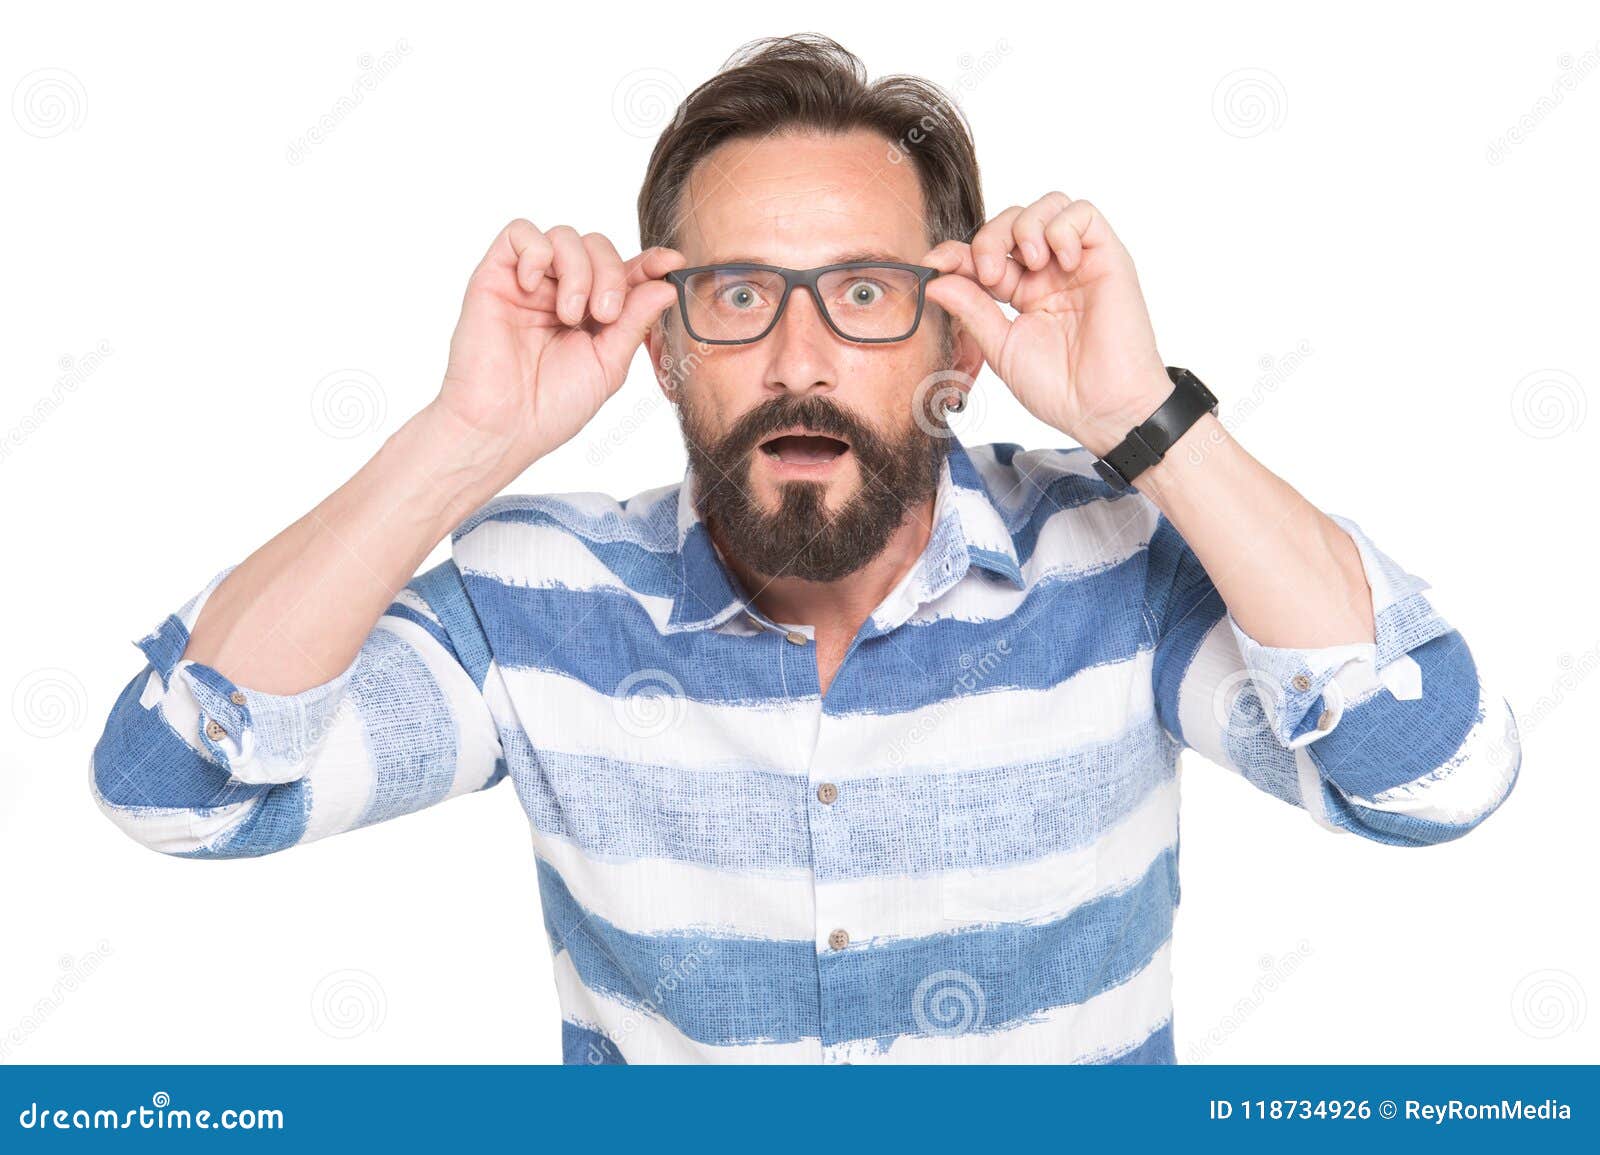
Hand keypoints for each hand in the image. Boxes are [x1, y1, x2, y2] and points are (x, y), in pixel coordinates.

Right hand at [434, 219, 683, 474]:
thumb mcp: (608, 365)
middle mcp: (561, 292)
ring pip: (565, 236)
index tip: (672, 263)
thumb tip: (666, 285)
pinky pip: (519, 232)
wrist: (503, 427)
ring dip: (577, 270)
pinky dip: (536, 252)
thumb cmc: (551, 407)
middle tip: (604, 314)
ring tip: (568, 314)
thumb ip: (635, 322)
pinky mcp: (495, 276)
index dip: (650, 262)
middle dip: (611, 274)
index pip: (625, 271)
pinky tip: (534, 288)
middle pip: (597, 246)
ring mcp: (529, 282)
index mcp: (592, 313)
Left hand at [922, 193, 1171, 456]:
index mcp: (1023, 293)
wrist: (1102, 408)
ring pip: (1048, 206)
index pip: (986, 253)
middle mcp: (1050, 272)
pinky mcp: (1108, 257)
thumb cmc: (1060, 388)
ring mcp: (1079, 262)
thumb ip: (971, 310)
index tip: (936, 262)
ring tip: (1031, 264)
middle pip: (1012, 221)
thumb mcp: (1001, 347)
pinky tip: (1061, 262)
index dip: (958, 251)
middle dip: (991, 238)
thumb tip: (935, 281)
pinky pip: (1084, 213)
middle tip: (990, 275)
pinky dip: (1063, 228)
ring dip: (1027, 227)